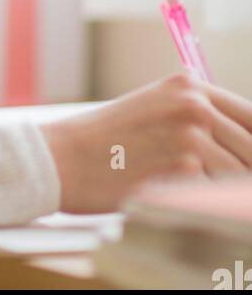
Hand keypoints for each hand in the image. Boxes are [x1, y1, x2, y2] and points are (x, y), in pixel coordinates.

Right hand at [39, 71, 251, 212]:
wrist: (62, 158)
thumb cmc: (103, 142)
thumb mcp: (152, 112)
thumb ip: (195, 121)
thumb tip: (238, 150)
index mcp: (188, 86)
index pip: (251, 119)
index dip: (251, 146)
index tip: (247, 163)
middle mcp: (194, 105)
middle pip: (251, 149)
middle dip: (242, 174)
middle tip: (223, 187)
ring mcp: (191, 136)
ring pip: (240, 176)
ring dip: (226, 193)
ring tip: (198, 198)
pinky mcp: (184, 169)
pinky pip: (218, 198)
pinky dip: (208, 207)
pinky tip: (184, 206)